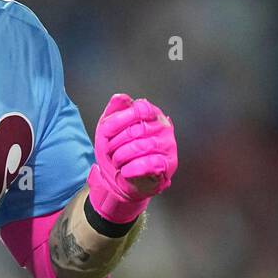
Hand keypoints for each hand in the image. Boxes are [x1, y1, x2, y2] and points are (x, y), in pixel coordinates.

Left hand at [87, 93, 177, 223]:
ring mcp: (168, 144)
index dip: (119, 120)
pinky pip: (150, 163)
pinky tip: (125, 170)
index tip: (107, 132)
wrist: (120, 180)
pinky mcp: (169, 164)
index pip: (139, 109)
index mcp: (150, 113)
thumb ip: (114, 110)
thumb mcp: (108, 128)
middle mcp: (163, 126)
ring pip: (143, 146)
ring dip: (122, 156)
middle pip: (137, 129)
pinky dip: (132, 168)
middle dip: (117, 142)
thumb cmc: (116, 150)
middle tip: (110, 151)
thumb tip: (121, 97)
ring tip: (117, 161)